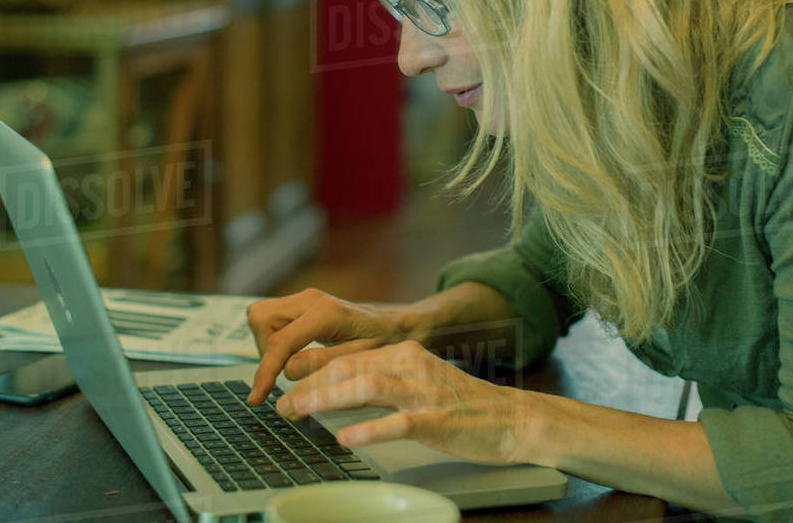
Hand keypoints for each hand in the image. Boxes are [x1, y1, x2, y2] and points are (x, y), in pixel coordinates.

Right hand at [245, 289, 414, 404]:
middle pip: (261, 319)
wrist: (395, 326)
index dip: (265, 372)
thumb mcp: (358, 360)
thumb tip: (286, 372)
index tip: (256, 399)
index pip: (280, 341)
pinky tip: (291, 357)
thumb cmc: (383, 343)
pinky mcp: (301, 304)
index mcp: (326, 313)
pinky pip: (271, 318)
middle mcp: (311, 299)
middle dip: (264, 352)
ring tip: (289, 366)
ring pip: (261, 316)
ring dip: (266, 345)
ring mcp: (305, 298)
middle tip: (280, 376)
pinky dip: (272, 339)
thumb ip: (321, 364)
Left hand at [275, 340, 530, 465]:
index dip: (313, 370)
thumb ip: (383, 380)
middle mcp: (411, 366)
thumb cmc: (461, 406)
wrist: (511, 419)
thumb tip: (337, 389)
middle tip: (281, 403)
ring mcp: (423, 392)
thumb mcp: (418, 382)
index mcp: (404, 354)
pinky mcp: (436, 419)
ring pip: (367, 387)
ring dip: (326, 399)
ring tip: (298, 412)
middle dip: (310, 385)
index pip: (349, 357)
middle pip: (350, 368)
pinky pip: (396, 424)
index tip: (286, 384)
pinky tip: (345, 437)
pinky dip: (368, 430)